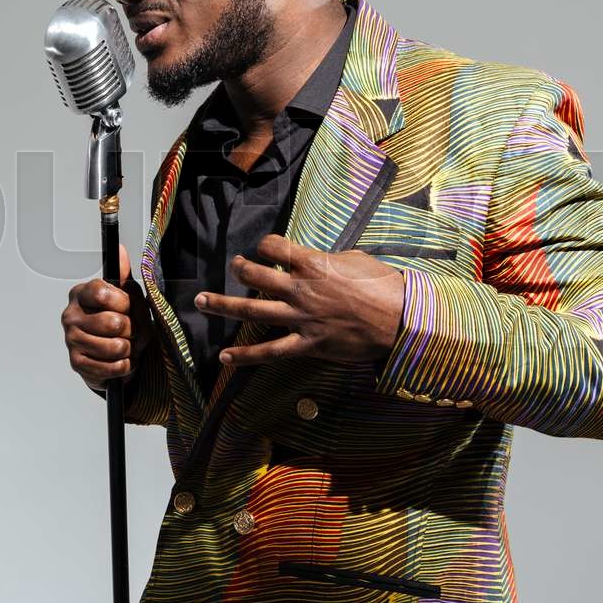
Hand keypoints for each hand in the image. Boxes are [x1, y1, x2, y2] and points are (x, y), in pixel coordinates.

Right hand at [60, 244, 153, 392]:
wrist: (113, 355)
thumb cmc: (119, 321)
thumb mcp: (126, 296)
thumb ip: (123, 275)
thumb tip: (119, 250)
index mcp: (81, 294)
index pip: (102, 293)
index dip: (124, 302)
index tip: (129, 306)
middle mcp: (71, 315)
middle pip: (113, 322)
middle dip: (133, 329)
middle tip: (134, 331)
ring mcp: (71, 340)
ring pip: (116, 346)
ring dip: (131, 349)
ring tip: (128, 346)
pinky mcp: (77, 364)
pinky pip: (113, 367)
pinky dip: (125, 366)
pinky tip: (121, 360)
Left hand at [195, 233, 406, 367]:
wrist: (402, 319)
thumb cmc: (384, 285)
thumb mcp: (356, 260)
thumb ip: (329, 260)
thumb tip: (319, 260)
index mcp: (312, 264)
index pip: (275, 247)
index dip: (267, 245)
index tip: (267, 249)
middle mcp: (301, 289)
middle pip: (256, 276)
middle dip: (240, 269)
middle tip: (233, 267)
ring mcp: (301, 318)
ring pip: (253, 311)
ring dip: (223, 305)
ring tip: (200, 301)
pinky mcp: (308, 344)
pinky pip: (271, 351)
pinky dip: (246, 356)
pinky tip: (225, 357)